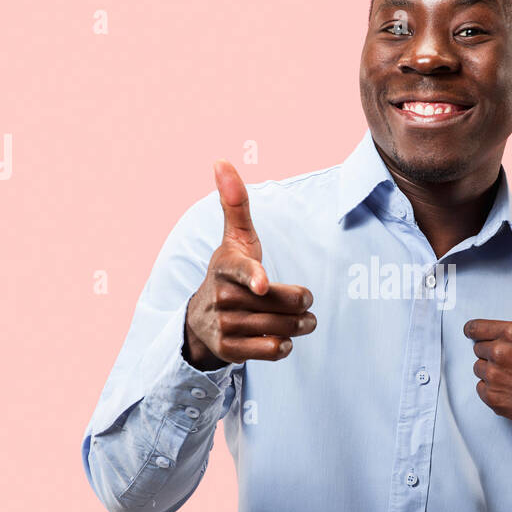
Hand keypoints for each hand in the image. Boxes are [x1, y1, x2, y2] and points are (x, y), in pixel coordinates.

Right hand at [183, 160, 315, 368]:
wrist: (201, 318)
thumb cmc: (230, 270)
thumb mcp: (235, 238)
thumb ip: (235, 203)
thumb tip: (221, 160)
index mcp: (224, 266)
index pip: (239, 269)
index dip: (253, 276)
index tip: (263, 284)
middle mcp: (220, 296)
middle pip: (273, 303)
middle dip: (298, 304)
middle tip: (309, 304)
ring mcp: (222, 324)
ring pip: (274, 327)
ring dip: (298, 326)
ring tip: (307, 322)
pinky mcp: (227, 350)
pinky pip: (265, 351)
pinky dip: (280, 347)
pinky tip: (285, 339)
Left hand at [463, 278, 511, 440]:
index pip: (474, 328)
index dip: (478, 331)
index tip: (485, 335)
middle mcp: (500, 354)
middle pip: (478, 348)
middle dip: (492, 350)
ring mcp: (495, 378)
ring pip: (479, 368)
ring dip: (491, 370)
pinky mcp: (494, 399)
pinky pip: (481, 389)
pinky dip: (492, 389)